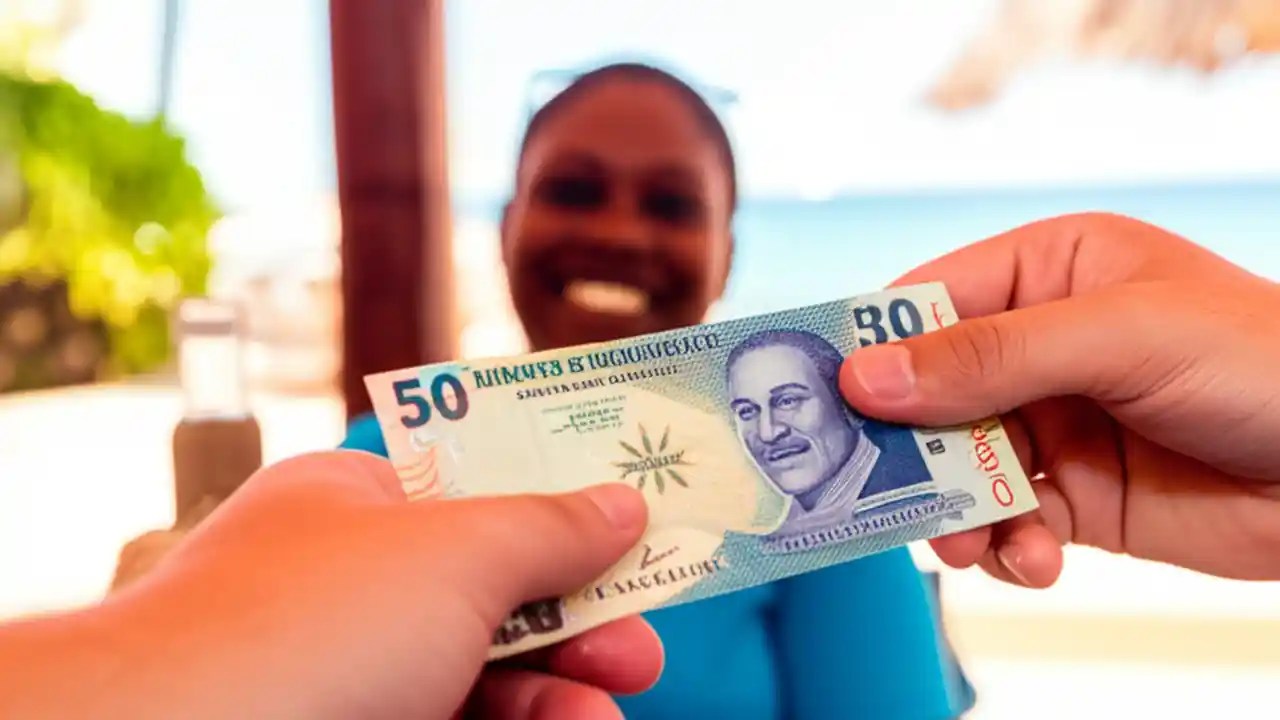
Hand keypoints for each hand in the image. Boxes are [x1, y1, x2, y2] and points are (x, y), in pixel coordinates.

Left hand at [2, 450, 658, 719]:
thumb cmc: (307, 626)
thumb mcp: (455, 553)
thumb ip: (550, 528)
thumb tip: (623, 503)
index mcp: (354, 502)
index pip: (473, 479)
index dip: (556, 493)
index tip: (631, 515)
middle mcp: (349, 582)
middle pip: (493, 583)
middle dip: (579, 608)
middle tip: (642, 638)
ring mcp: (348, 669)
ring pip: (485, 666)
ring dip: (565, 682)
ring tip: (616, 698)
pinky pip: (462, 718)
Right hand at [839, 212, 1279, 586]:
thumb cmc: (1258, 361)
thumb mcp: (1118, 335)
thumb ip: (990, 356)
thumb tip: (865, 379)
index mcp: (1046, 271)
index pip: (927, 300)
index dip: (870, 346)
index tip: (818, 395)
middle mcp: (1039, 345)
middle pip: (927, 393)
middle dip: (902, 446)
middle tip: (867, 489)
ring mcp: (1053, 423)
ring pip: (954, 466)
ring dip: (949, 510)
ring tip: (966, 544)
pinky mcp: (1074, 497)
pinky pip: (1003, 522)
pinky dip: (1002, 548)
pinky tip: (1032, 561)